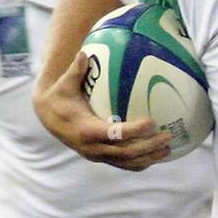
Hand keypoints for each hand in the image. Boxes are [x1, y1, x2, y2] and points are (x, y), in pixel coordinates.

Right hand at [33, 51, 172, 170]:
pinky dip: (141, 162)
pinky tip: (156, 155)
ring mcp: (98, 156)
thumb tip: (84, 53)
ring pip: (127, 162)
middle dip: (149, 146)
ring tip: (168, 149)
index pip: (114, 134)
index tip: (151, 122)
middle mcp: (93, 147)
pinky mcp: (102, 158)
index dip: (133, 131)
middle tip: (168, 136)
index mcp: (86, 130)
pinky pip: (124, 164)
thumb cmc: (60, 98)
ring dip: (149, 157)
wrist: (49, 120)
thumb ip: (76, 71)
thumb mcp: (65, 85)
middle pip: (126, 152)